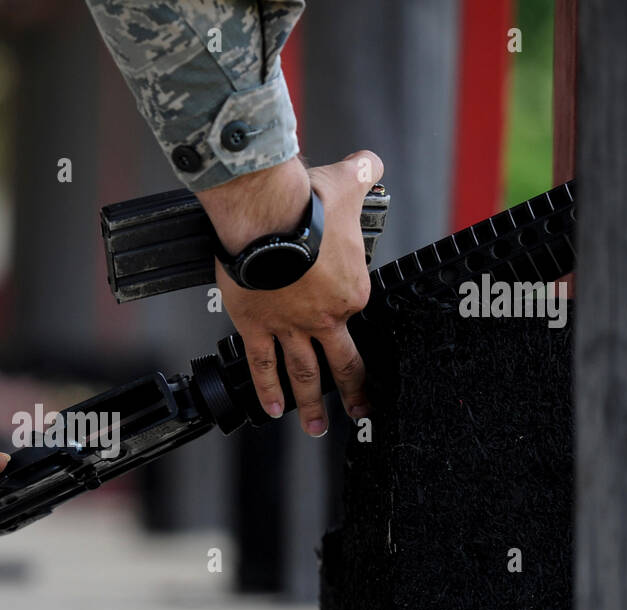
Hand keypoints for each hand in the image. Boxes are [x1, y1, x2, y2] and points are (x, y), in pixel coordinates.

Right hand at [197, 150, 383, 435]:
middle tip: (361, 412)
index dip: (350, 312)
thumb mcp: (346, 183)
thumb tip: (370, 165)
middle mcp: (325, 317)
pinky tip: (272, 410)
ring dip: (312, 405)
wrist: (265, 216)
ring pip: (304, 374)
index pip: (355, 308)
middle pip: (343, 361)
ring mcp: (290, 327)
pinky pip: (263, 364)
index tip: (346, 320)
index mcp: (352, 290)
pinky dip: (268, 388)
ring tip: (317, 428)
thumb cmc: (304, 202)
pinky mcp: (257, 327)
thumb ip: (362, 175)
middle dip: (355, 392)